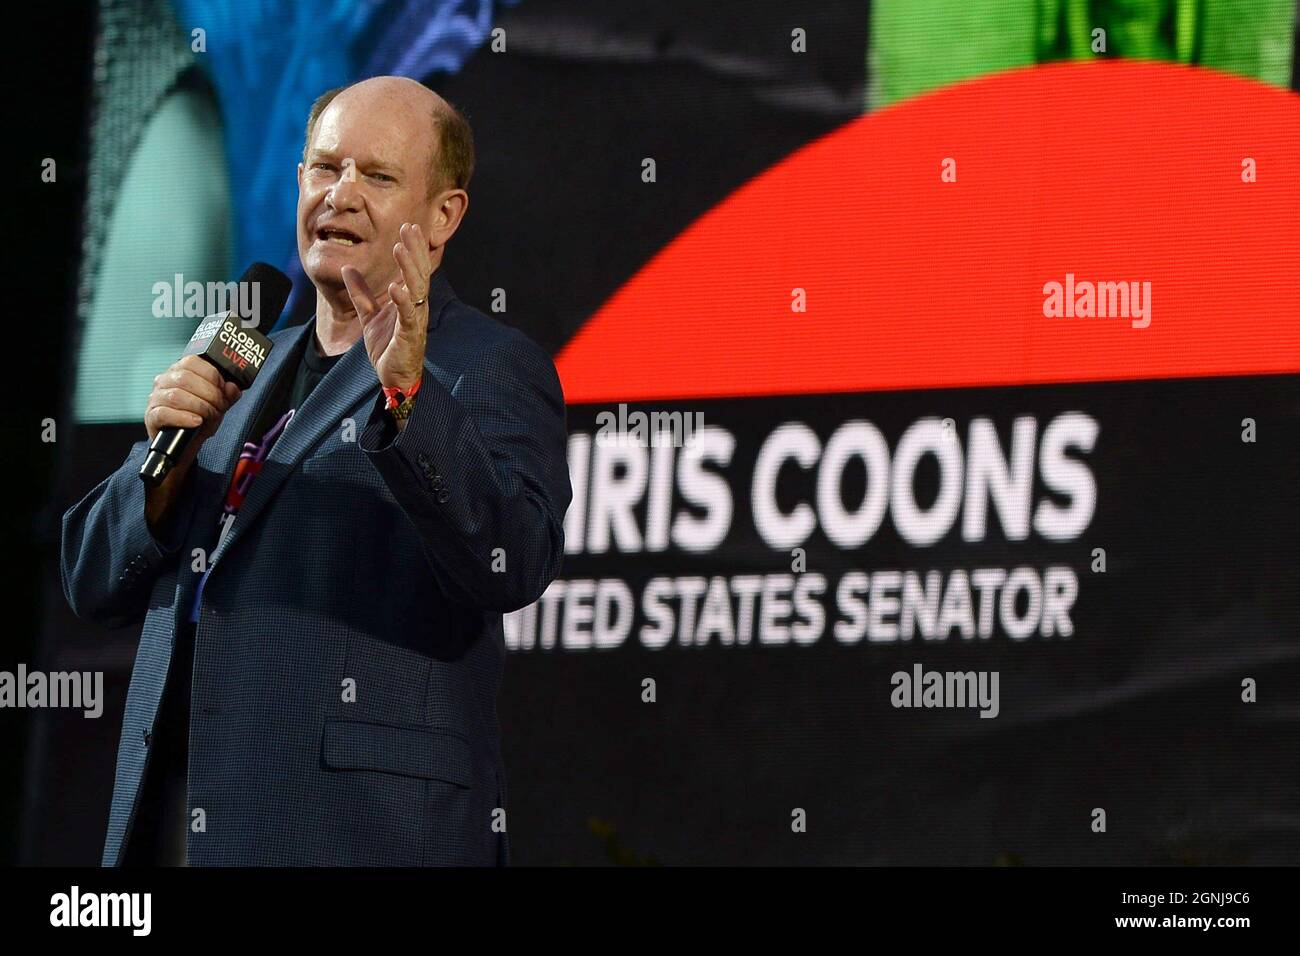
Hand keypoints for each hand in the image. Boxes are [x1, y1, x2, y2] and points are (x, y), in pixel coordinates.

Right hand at [145, 354, 240, 446]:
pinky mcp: (151, 417)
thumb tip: (232, 387)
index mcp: (180, 371)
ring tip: (209, 416)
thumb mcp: (218, 405)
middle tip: (219, 407)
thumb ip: (228, 394)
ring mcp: (155, 398)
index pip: (192, 362)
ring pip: (175, 395)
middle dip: (209, 394)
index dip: (212, 376)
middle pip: (185, 378)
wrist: (187, 444)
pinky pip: (164, 413)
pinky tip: (196, 422)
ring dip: (199, 407)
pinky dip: (184, 418)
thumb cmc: (200, 420)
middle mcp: (164, 381)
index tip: (223, 389)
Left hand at [341, 221, 431, 391]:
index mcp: (408, 300)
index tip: (408, 226)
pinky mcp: (410, 336)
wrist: (393, 377)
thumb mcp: (369, 315)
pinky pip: (408, 316)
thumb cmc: (387, 347)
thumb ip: (361, 293)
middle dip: (414, 250)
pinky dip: (403, 301)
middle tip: (410, 228)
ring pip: (417, 289)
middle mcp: (416, 307)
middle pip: (418, 273)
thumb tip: (347, 269)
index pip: (413, 269)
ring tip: (401, 249)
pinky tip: (397, 287)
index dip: (412, 248)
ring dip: (409, 268)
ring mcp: (414, 320)